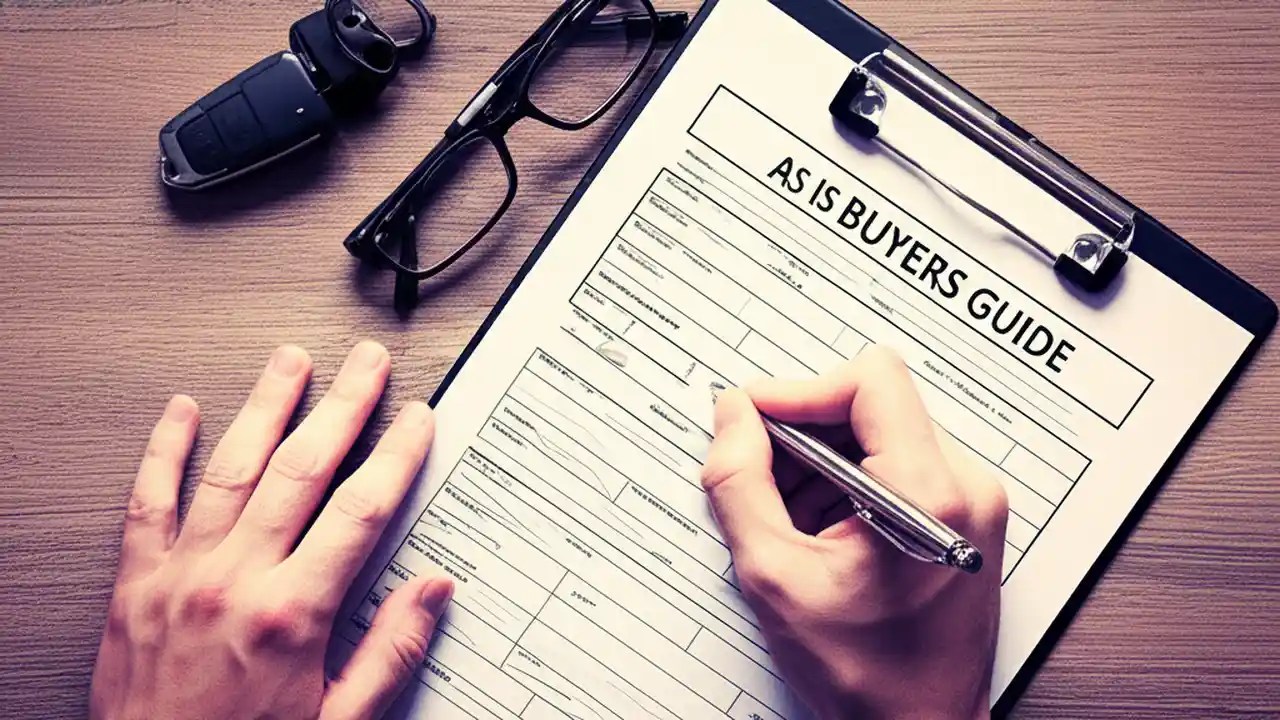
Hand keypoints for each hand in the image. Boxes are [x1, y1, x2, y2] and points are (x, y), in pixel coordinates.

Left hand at [91, 342, 453, 719]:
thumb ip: (390, 653)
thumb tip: (432, 592)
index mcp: (291, 615)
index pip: (360, 511)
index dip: (396, 456)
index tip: (416, 420)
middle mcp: (234, 581)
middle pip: (301, 469)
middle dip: (342, 406)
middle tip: (365, 363)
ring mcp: (180, 576)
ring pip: (230, 468)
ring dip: (265, 407)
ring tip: (291, 361)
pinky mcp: (134, 585)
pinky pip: (147, 502)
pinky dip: (163, 451)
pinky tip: (180, 411)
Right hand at [702, 347, 1007, 719]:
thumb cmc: (864, 676)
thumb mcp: (775, 576)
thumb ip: (741, 484)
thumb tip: (732, 417)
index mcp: (931, 494)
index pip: (870, 380)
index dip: (800, 391)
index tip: (754, 417)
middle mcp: (965, 487)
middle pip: (873, 403)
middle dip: (804, 432)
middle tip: (760, 475)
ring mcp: (969, 500)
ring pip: (880, 431)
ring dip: (821, 460)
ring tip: (789, 517)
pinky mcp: (961, 513)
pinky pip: (895, 463)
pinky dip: (845, 482)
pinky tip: (818, 529)